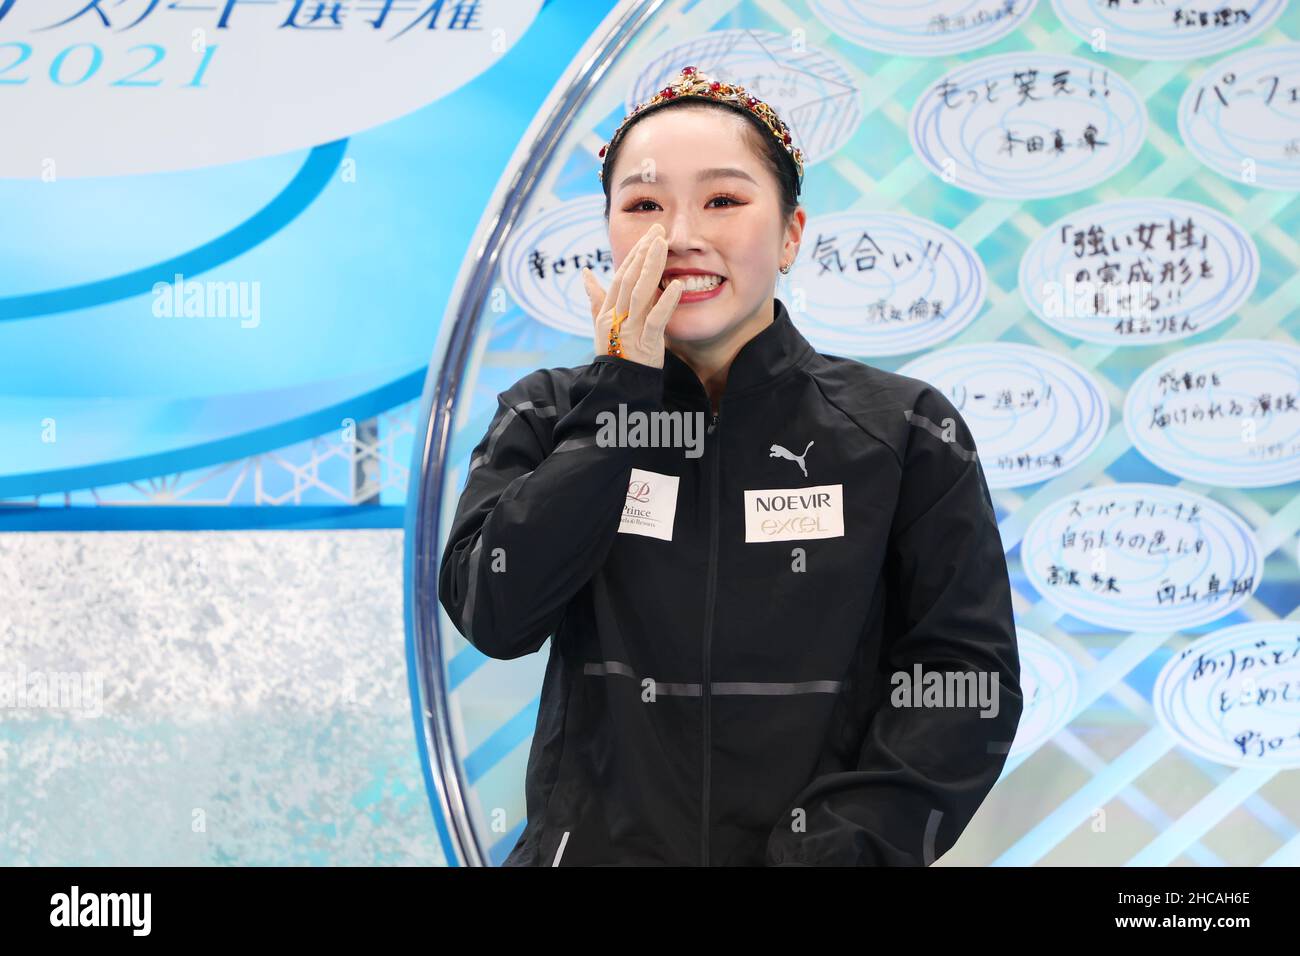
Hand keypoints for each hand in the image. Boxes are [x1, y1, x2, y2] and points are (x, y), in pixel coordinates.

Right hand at [582, 223, 683, 369]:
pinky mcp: (644, 343)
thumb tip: (586, 274)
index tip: (649, 236)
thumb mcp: (601, 325)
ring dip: (651, 267)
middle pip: (629, 279)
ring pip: (639, 293)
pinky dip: (666, 302)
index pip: (621, 276)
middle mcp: (615, 317)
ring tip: (663, 246)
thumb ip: (596, 298)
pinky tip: (677, 286)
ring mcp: (629, 329)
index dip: (635, 254)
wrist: (618, 387)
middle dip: (643, 253)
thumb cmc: (614, 354)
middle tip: (658, 230)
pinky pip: (655, 320)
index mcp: (607, 311)